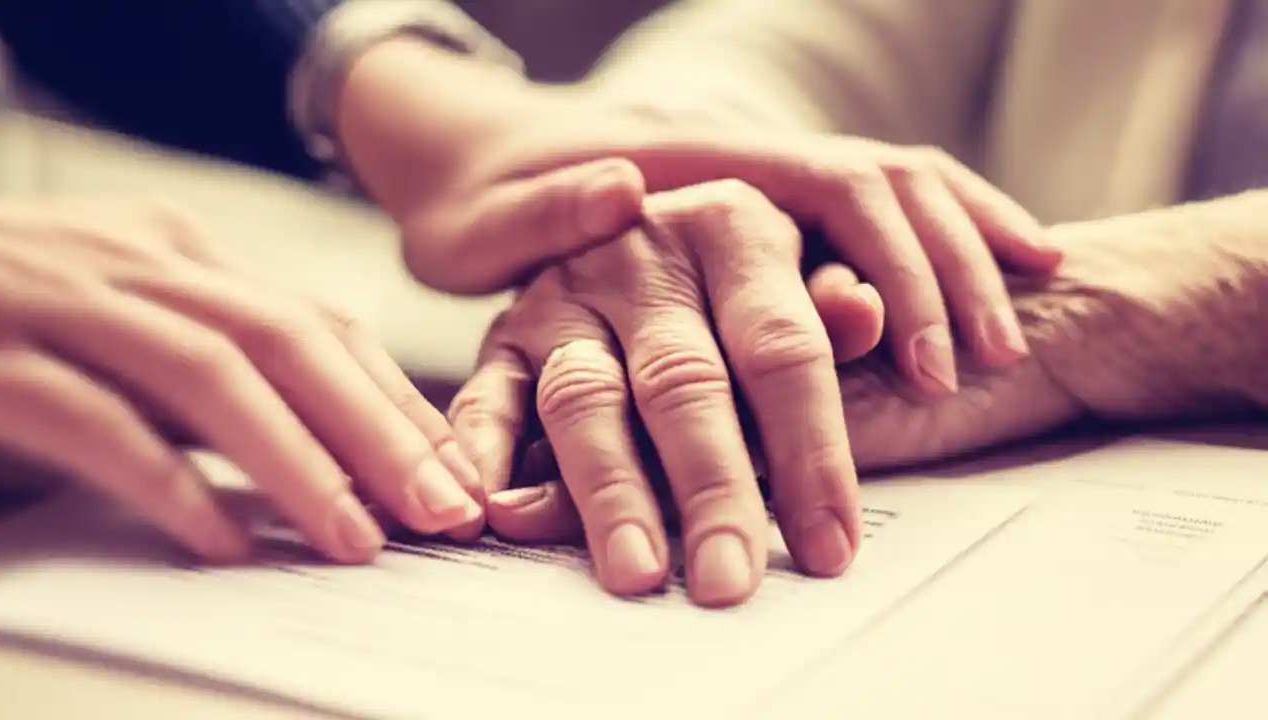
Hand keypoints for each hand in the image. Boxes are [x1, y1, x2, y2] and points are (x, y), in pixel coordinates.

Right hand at [0, 198, 481, 561]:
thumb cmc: (18, 323)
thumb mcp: (134, 327)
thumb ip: (220, 373)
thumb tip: (338, 452)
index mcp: (180, 249)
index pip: (319, 324)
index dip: (397, 402)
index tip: (454, 473)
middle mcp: (133, 261)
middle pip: (287, 340)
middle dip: (378, 430)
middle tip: (442, 509)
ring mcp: (57, 301)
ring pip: (208, 374)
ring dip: (295, 460)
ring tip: (355, 537)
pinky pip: (95, 419)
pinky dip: (167, 481)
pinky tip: (219, 539)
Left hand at [337, 41, 1060, 394]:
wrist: (470, 148)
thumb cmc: (474, 203)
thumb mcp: (480, 222)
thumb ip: (544, 217)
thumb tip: (624, 191)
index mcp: (691, 164)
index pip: (827, 193)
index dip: (891, 270)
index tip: (929, 361)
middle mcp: (743, 159)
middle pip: (885, 189)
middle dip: (947, 274)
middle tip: (992, 367)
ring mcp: (762, 176)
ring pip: (900, 191)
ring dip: (961, 258)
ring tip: (1012, 342)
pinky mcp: (769, 202)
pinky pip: (880, 211)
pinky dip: (942, 244)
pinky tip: (987, 282)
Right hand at [448, 180, 886, 606]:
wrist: (669, 254)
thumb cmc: (759, 292)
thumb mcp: (814, 280)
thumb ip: (833, 314)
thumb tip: (861, 314)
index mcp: (738, 225)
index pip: (783, 348)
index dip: (811, 451)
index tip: (829, 546)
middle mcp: (645, 248)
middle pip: (683, 380)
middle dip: (710, 488)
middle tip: (730, 581)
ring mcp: (566, 291)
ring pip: (586, 398)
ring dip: (610, 491)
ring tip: (637, 572)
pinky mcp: (505, 335)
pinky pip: (488, 401)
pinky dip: (487, 461)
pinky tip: (498, 522)